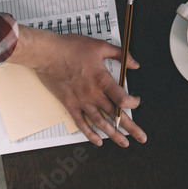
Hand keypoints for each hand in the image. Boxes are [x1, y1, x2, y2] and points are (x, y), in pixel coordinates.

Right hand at [10, 27, 145, 146]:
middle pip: (114, 114)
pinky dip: (89, 134)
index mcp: (102, 79)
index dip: (133, 103)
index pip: (122, 98)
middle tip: (140, 137)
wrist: (47, 53)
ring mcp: (81, 101)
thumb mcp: (100, 46)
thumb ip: (119, 54)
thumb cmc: (70, 48)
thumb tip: (134, 63)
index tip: (136, 102)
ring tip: (123, 142)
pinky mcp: (69, 104)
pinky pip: (81, 123)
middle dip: (130, 127)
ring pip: (100, 122)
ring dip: (113, 134)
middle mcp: (93, 94)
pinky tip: (97, 141)